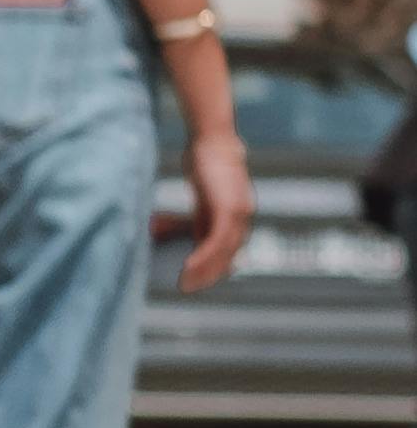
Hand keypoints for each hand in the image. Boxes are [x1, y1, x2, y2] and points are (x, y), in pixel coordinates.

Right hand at [179, 127, 252, 291]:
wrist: (213, 139)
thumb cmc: (206, 163)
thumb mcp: (205, 196)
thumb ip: (204, 219)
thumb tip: (198, 240)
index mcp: (238, 214)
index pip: (229, 249)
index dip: (215, 267)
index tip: (198, 280)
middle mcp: (243, 216)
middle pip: (229, 255)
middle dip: (209, 274)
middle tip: (189, 288)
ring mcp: (238, 213)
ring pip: (223, 252)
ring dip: (203, 270)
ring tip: (185, 283)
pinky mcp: (227, 209)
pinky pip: (215, 241)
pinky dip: (202, 257)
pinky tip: (187, 266)